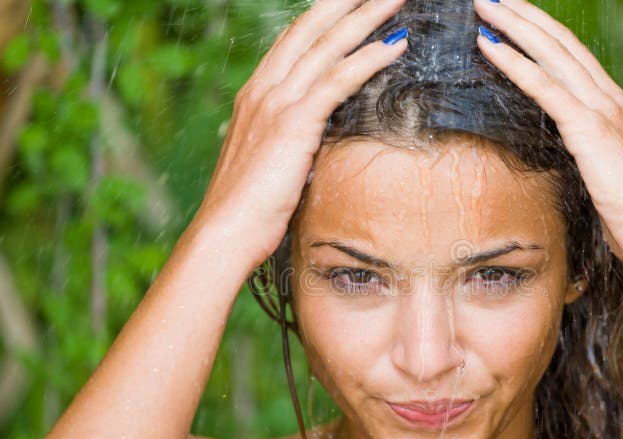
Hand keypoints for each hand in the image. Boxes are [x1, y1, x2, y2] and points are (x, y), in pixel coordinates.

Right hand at [192, 0, 407, 271]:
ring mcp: (276, 102)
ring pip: (329, 46)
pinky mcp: (294, 123)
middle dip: (347, 2)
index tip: (349, 4)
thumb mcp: (268, 163)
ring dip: (366, 17)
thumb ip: (288, 140)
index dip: (323, 17)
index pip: (293, 41)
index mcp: (255, 95)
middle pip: (310, 29)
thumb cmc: (248, 208)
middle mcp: (263, 89)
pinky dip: (369, 59)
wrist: (225, 232)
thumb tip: (312, 140)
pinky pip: (339, 80)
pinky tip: (396, 45)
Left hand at [474, 0, 622, 271]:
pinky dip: (513, 62)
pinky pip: (543, 85)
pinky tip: (489, 45)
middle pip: (560, 42)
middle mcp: (608, 98)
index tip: (516, 17)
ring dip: (514, 25)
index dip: (543, 33)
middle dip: (525, 16)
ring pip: (550, 52)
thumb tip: (574, 160)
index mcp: (613, 106)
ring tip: (484, 5)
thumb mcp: (607, 175)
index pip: (573, 57)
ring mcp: (600, 109)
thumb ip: (590, 156)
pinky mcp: (588, 127)